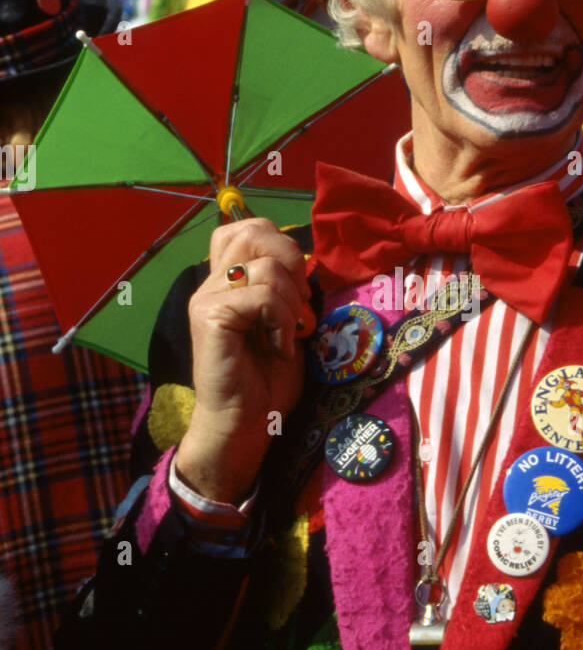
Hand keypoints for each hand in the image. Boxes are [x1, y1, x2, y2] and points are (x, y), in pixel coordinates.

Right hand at [175, 218, 309, 503]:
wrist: (245, 422)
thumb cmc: (267, 379)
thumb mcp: (286, 322)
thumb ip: (287, 288)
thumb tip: (309, 262)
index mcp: (226, 279)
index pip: (250, 227)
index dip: (283, 246)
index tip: (298, 289)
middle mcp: (211, 281)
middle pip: (255, 231)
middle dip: (292, 262)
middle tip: (299, 305)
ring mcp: (207, 297)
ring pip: (267, 267)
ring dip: (292, 303)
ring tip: (288, 335)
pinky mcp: (210, 315)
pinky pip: (262, 296)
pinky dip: (282, 322)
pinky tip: (279, 348)